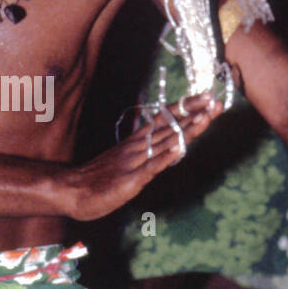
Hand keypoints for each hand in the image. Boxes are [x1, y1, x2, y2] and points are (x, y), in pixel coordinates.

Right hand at [58, 93, 220, 221]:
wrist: (72, 190)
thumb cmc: (97, 177)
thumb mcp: (122, 160)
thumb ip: (141, 150)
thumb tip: (158, 139)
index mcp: (136, 142)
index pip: (165, 120)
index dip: (187, 108)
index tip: (206, 98)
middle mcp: (137, 147)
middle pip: (170, 127)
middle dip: (194, 114)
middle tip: (215, 100)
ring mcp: (134, 162)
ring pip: (164, 142)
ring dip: (186, 130)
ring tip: (205, 117)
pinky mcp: (130, 179)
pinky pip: (150, 166)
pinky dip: (165, 157)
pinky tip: (179, 148)